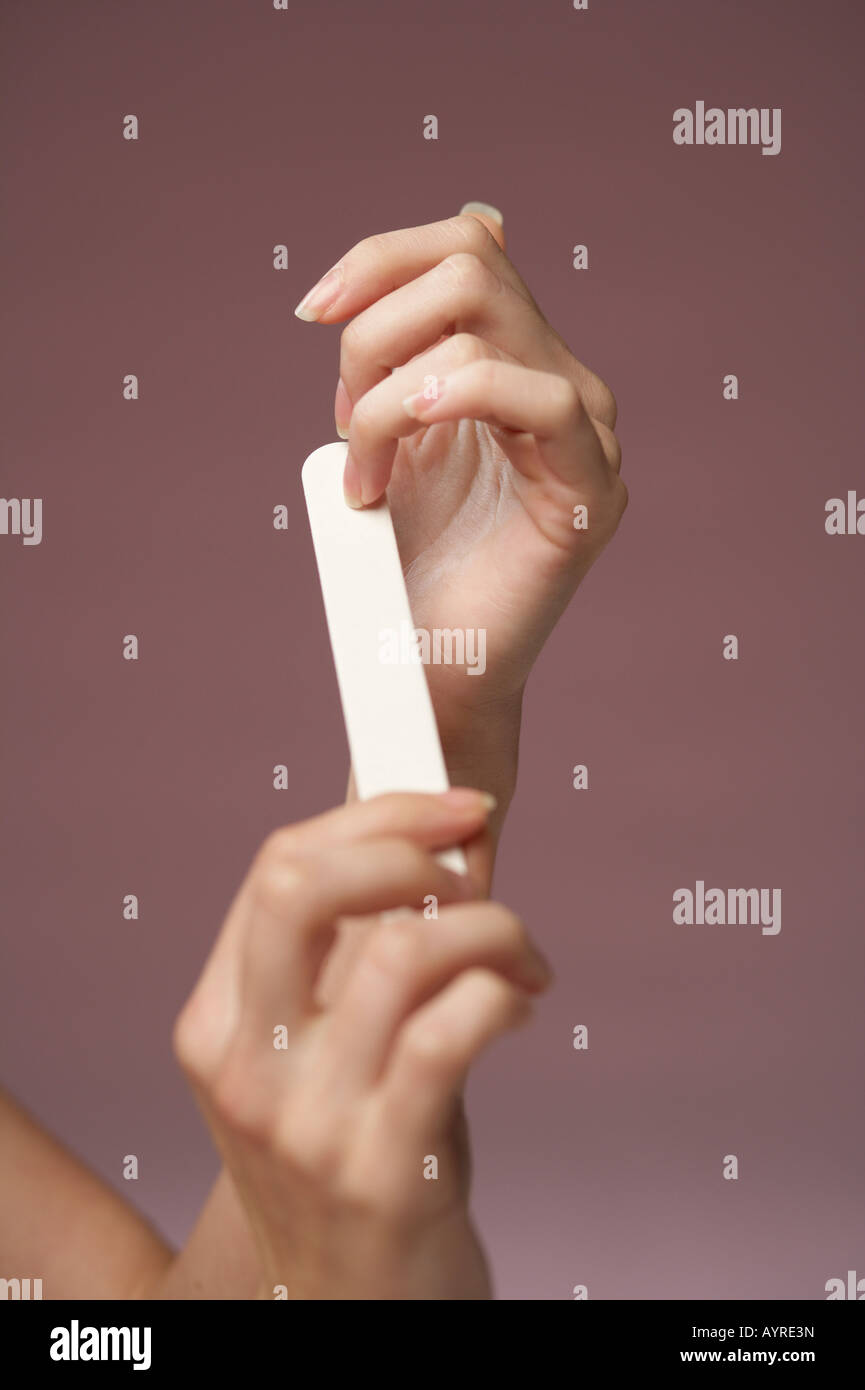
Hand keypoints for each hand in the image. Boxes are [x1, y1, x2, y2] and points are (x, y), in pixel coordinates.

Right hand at [173, 791, 550, 1299]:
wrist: (356, 1311)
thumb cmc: (353, 1164)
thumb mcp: (320, 1057)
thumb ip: (354, 959)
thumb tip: (441, 840)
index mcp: (218, 1024)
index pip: (278, 867)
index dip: (376, 813)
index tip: (450, 806)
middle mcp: (246, 1067)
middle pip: (302, 885)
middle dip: (409, 840)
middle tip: (472, 861)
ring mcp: (308, 1122)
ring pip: (403, 948)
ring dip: (493, 927)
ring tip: (521, 956)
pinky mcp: (383, 1168)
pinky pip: (455, 1027)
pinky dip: (505, 991)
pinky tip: (521, 1006)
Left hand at [294, 208, 626, 745]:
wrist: (434, 669)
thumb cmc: (411, 562)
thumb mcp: (395, 429)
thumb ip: (411, 345)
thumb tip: (436, 241)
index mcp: (520, 360)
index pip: (469, 243)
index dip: (380, 257)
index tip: (312, 314)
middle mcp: (563, 382)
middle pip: (470, 265)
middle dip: (371, 330)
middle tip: (341, 420)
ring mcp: (586, 433)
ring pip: (484, 322)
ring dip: (386, 390)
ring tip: (364, 472)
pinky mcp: (591, 490)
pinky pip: (541, 396)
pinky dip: (451, 399)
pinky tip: (404, 439)